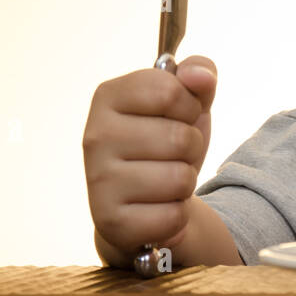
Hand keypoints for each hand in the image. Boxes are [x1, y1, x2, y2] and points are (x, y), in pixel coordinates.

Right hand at [83, 56, 217, 263]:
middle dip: (191, 148)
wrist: (145, 201)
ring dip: (185, 182)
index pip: (171, 91)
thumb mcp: (187, 102)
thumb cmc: (166, 142)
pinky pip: (173, 216)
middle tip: (170, 155)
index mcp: (109, 96)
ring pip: (180, 178)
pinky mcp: (111, 221)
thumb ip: (199, 73)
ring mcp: (98, 180)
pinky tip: (156, 208)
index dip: (189, 106)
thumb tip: (201, 76)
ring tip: (164, 181)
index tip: (177, 116)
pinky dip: (177, 216)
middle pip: (181, 138)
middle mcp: (95, 135)